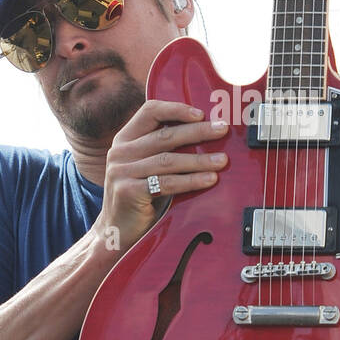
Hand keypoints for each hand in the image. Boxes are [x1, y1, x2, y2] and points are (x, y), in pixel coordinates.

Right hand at [92, 100, 228, 255]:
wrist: (116, 230)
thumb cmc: (139, 196)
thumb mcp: (146, 166)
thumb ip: (163, 149)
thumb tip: (205, 133)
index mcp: (124, 139)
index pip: (150, 111)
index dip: (176, 109)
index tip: (201, 114)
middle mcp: (120, 152)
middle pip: (164, 135)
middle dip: (198, 132)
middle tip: (222, 130)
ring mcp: (121, 171)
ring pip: (168, 160)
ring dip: (199, 159)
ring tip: (222, 160)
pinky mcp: (127, 191)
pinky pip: (166, 183)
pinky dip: (191, 181)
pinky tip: (209, 179)